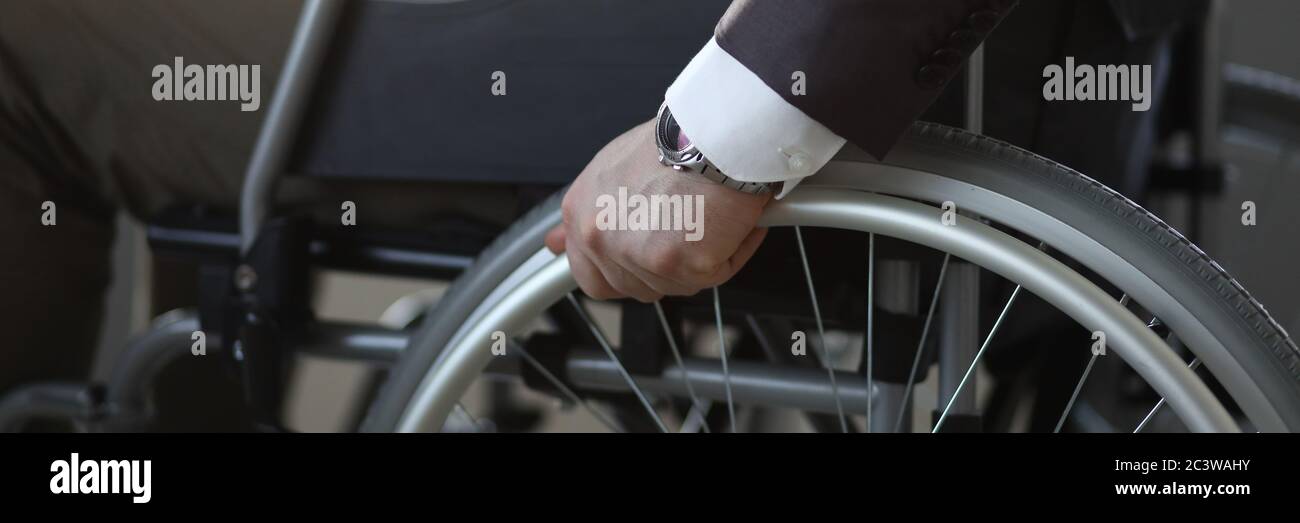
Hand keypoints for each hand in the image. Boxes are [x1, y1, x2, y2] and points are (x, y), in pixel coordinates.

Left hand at [545, 119, 770, 301]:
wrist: (713, 131)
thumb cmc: (674, 141)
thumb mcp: (610, 169)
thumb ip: (589, 213)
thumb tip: (555, 244)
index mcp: (581, 215)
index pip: (589, 276)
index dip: (621, 273)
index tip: (642, 262)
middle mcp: (601, 239)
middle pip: (637, 286)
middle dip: (667, 266)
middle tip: (688, 228)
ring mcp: (638, 256)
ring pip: (678, 285)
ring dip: (701, 257)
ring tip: (709, 213)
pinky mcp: (679, 266)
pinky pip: (714, 274)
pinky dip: (731, 250)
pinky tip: (729, 218)